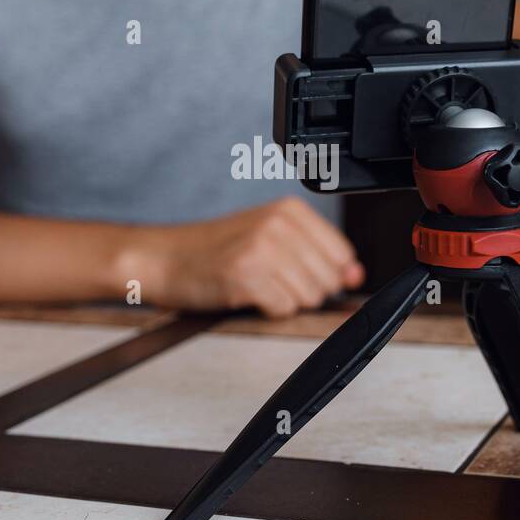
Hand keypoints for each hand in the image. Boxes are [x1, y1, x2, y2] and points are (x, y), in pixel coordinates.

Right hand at [135, 197, 363, 317]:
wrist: (163, 258)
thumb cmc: (214, 250)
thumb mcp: (269, 237)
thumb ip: (316, 253)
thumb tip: (356, 275)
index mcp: (289, 209)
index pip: (342, 254)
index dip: (327, 275)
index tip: (300, 275)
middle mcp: (279, 224)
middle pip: (328, 279)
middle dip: (305, 291)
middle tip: (271, 280)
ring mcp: (262, 248)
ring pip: (308, 296)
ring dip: (284, 300)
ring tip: (257, 285)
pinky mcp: (245, 275)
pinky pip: (283, 308)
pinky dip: (267, 310)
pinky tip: (246, 295)